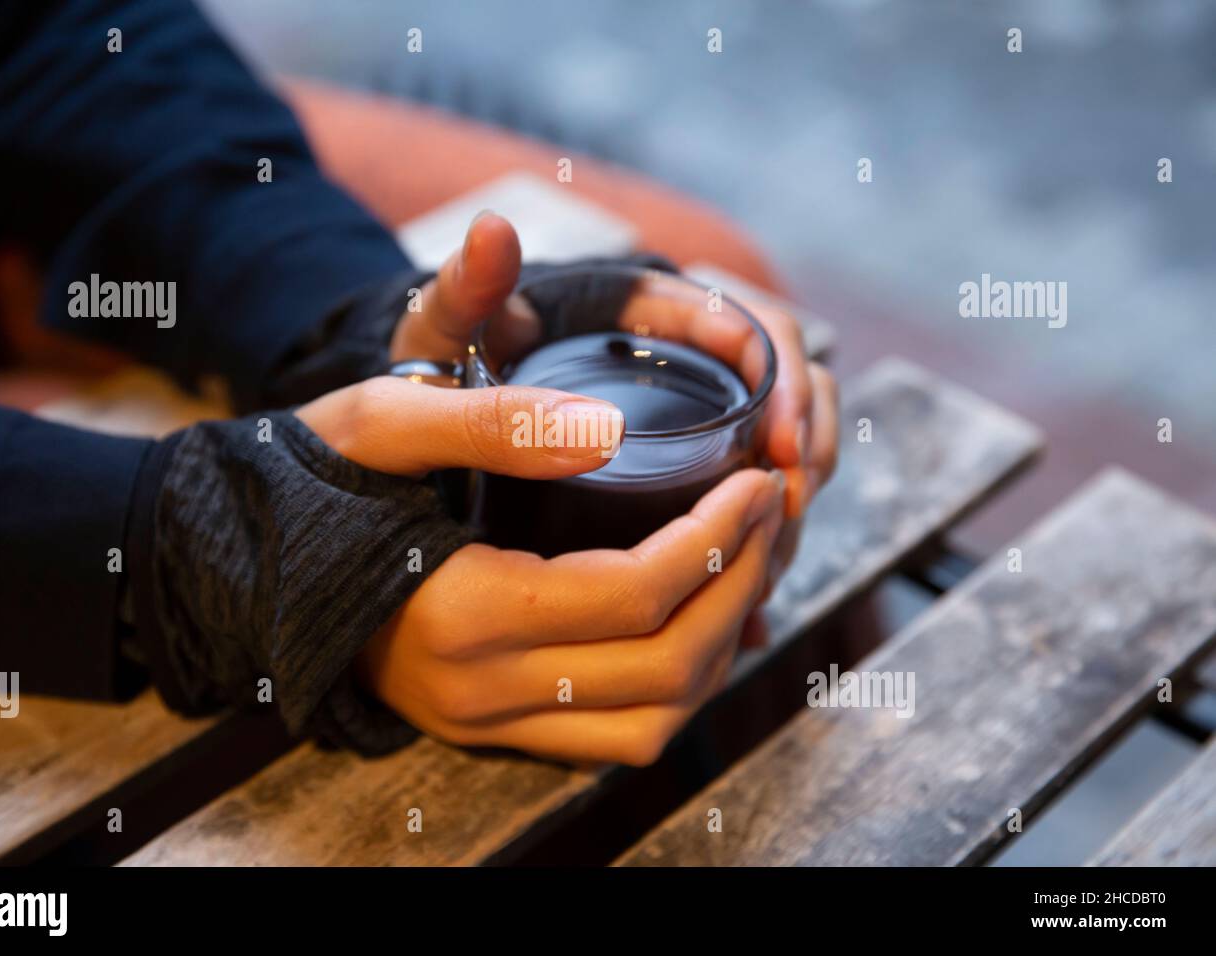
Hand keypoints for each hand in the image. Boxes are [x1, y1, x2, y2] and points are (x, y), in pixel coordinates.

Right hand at [295, 369, 786, 767]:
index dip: (716, 536)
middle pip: (665, 668)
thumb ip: (497, 423)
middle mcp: (480, 689)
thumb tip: (612, 431)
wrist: (244, 562)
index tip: (756, 478)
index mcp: (461, 610)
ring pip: (652, 721)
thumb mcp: (387, 422)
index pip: (634, 594)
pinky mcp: (489, 728)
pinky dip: (676, 683)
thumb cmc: (310, 480)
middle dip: (741, 585)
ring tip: (749, 563)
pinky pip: (614, 736)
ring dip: (722, 644)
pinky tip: (695, 617)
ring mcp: (485, 721)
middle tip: (774, 512)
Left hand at [391, 211, 838, 520]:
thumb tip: (495, 231)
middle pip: (782, 385)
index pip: (746, 322)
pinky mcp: (677, 468)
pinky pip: (740, 496)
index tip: (781, 443)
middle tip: (790, 507)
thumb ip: (462, 289)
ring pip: (774, 445)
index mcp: (639, 304)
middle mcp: (677, 352)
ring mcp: (683, 411)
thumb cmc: (436, 366)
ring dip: (788, 496)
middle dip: (802, 444)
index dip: (781, 378)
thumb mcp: (443, 332)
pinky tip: (748, 594)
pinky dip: (755, 539)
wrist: (420, 423)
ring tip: (771, 559)